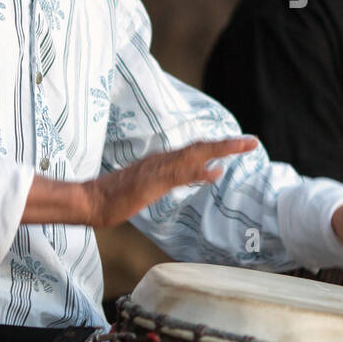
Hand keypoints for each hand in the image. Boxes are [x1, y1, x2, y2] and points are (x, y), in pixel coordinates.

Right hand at [26, 136, 257, 227]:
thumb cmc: (117, 196)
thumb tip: (211, 172)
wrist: (90, 200)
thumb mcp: (155, 187)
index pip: (197, 150)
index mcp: (163, 161)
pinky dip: (197, 170)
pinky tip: (214, 171)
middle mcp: (162, 160)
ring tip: (242, 146)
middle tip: (252, 141)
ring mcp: (156, 169)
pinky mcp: (150, 182)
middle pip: (200, 147)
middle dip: (228, 144)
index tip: (241, 144)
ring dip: (219, 150)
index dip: (220, 146)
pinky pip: (177, 174)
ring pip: (193, 155)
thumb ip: (182, 177)